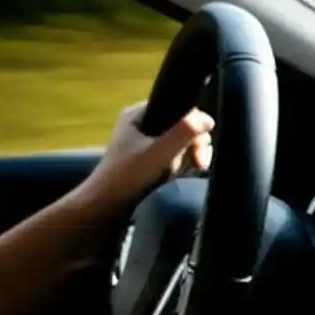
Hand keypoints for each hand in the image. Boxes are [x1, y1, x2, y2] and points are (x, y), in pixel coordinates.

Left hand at [81, 101, 214, 212]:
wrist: (106, 207)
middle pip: (183, 125)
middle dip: (195, 144)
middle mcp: (143, 124)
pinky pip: (176, 154)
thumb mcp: (159, 152)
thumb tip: (208, 119)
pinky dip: (185, 163)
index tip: (200, 147)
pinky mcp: (150, 159)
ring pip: (182, 141)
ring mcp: (146, 142)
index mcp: (138, 113)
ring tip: (193, 169)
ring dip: (192, 155)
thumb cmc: (129, 177)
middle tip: (199, 164)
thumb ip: (183, 133)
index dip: (194, 124)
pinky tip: (186, 173)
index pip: (178, 108)